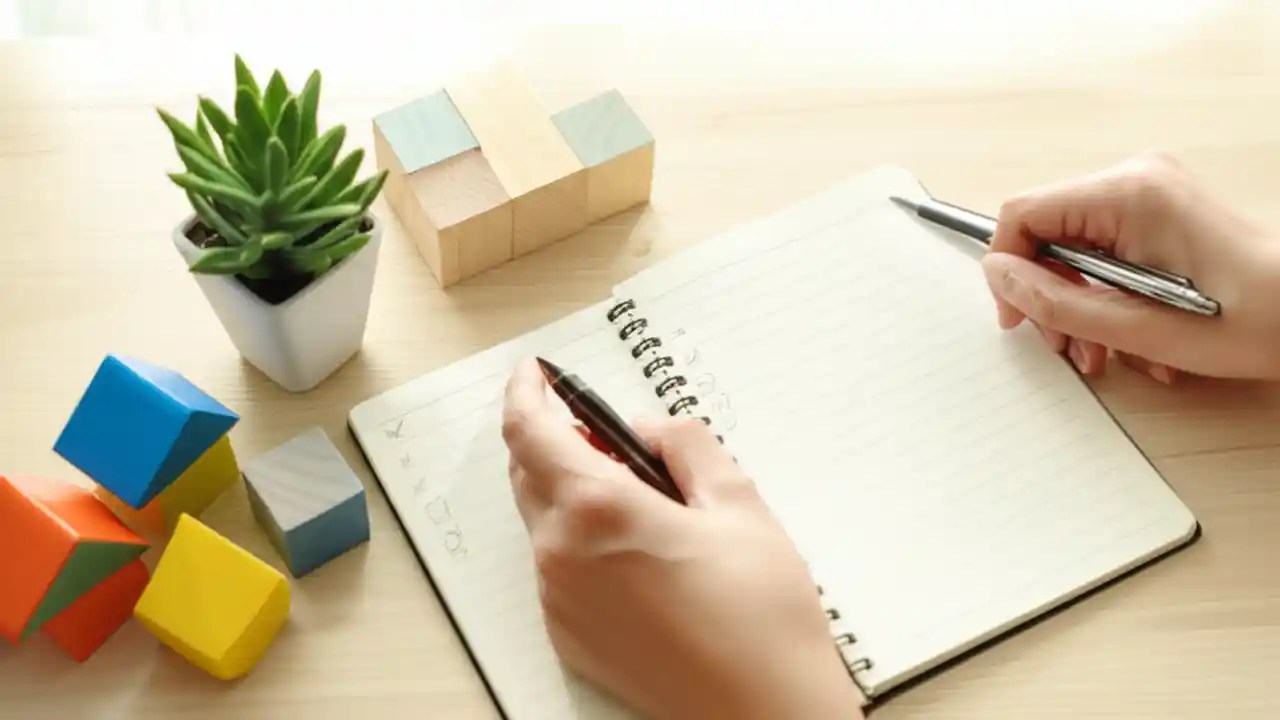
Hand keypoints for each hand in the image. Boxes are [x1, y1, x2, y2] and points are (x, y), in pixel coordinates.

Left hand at [502, 358, 863, 719]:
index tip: (533, 374)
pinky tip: (639, 556)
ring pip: (545, 522)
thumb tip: (648, 430)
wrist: (763, 711)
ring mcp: (559, 601)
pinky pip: (557, 569)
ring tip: (643, 504)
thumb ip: (684, 444)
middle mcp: (562, 554)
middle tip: (609, 436)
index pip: (529, 432)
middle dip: (555, 441)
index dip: (525, 393)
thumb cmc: (762, 616)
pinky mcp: (568, 637)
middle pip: (529, 474)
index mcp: (599, 509)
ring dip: (573, 494)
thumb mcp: (738, 503)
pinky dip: (581, 543)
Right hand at [981, 151, 1279, 381]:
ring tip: (1102, 351)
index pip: (1023, 214)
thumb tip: (1000, 275)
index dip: (1008, 269)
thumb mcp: (1136, 326)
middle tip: (1066, 345)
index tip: (1017, 316)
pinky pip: (1105, 247)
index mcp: (1128, 195)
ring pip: (1074, 245)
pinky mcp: (1161, 208)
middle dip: (1049, 295)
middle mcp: (1137, 178)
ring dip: (1078, 302)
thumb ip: (1054, 300)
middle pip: (1047, 231)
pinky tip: (1128, 333)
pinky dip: (1105, 291)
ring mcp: (1151, 191)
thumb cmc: (1252, 320)